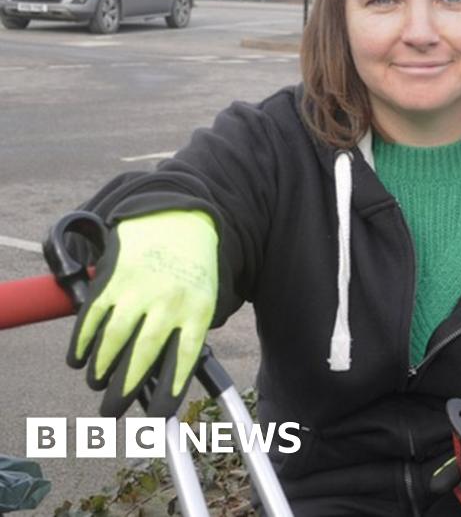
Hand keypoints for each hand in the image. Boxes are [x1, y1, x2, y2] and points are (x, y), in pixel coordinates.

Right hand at [67, 210, 218, 416]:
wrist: (176, 221)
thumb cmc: (192, 270)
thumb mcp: (204, 299)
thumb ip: (187, 333)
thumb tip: (167, 377)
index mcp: (197, 310)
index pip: (183, 359)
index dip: (169, 391)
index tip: (158, 416)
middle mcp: (168, 302)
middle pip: (143, 355)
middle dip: (125, 389)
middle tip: (111, 411)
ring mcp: (138, 290)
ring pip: (114, 339)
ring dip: (101, 368)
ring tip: (97, 383)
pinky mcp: (112, 279)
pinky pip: (93, 317)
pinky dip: (82, 341)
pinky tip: (78, 360)